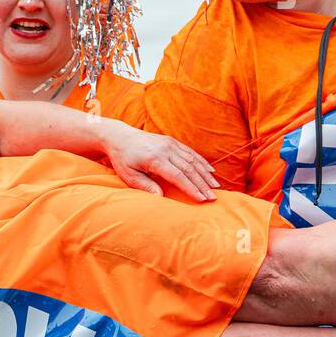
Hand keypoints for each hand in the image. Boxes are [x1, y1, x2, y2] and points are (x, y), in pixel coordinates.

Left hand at [99, 121, 218, 201]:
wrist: (119, 137)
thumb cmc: (122, 159)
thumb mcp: (129, 175)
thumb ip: (145, 186)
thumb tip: (160, 198)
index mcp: (154, 159)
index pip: (178, 176)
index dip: (191, 188)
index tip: (201, 199)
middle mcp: (165, 149)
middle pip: (189, 169)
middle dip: (202, 184)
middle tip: (213, 197)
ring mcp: (170, 144)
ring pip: (192, 160)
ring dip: (205, 174)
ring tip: (215, 187)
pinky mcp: (172, 141)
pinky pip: (190, 152)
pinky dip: (201, 162)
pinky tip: (210, 171)